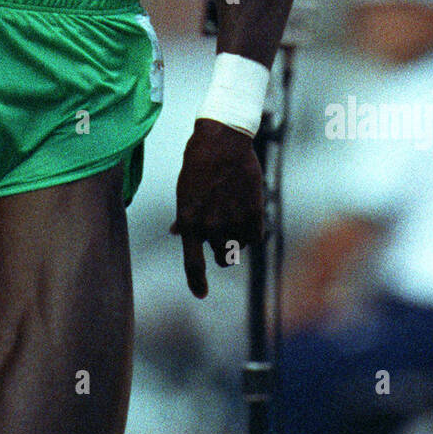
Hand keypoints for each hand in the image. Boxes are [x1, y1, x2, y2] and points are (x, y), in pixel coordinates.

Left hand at [170, 117, 264, 297]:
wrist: (223, 141)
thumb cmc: (198, 164)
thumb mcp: (184, 192)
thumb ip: (184, 217)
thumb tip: (177, 233)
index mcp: (191, 222)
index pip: (193, 263)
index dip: (196, 282)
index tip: (200, 293)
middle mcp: (213, 226)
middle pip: (221, 257)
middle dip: (219, 249)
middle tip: (219, 227)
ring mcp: (235, 220)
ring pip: (239, 248)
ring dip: (236, 240)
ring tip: (232, 216)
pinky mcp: (254, 212)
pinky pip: (255, 238)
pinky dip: (251, 232)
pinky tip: (245, 215)